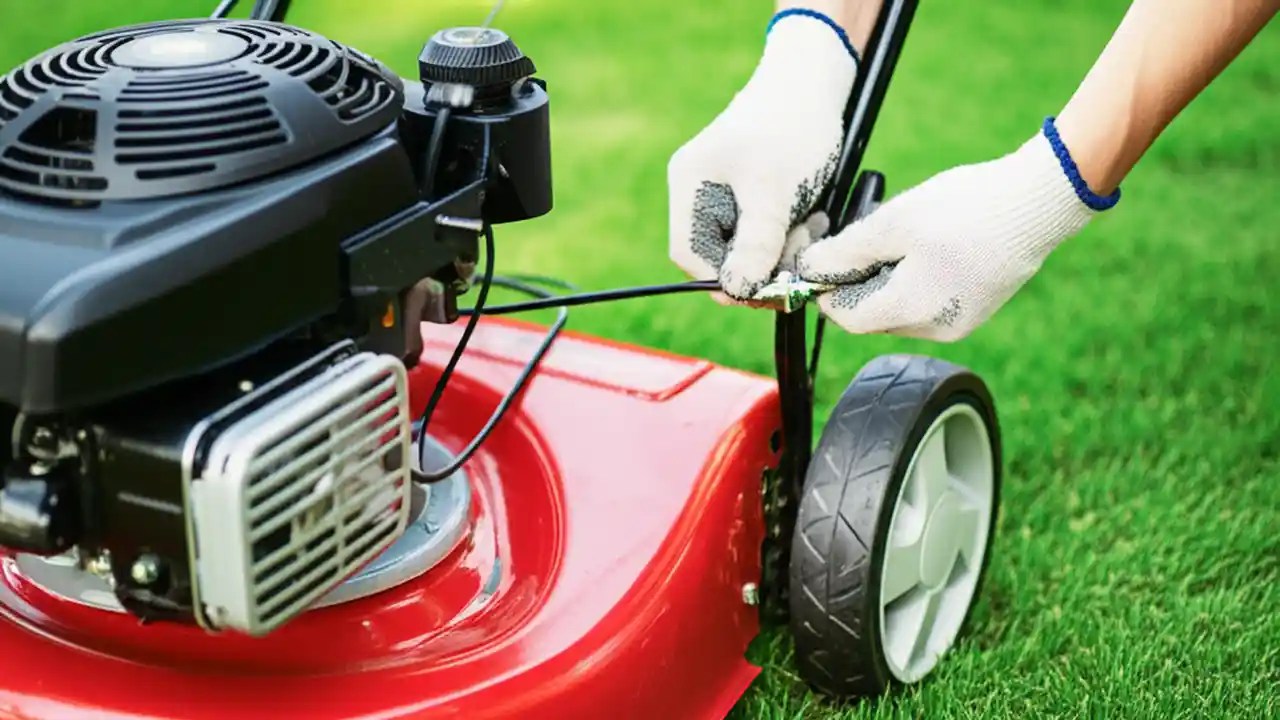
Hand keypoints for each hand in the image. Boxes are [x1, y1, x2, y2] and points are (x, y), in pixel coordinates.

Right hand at [668, 13, 856, 299]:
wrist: (816, 82)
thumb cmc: (790, 125)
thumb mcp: (774, 189)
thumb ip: (755, 242)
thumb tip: (737, 289)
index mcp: (690, 186)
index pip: (691, 255)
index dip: (724, 280)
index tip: (765, 290)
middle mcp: (701, 193)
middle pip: (721, 256)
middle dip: (763, 264)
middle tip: (799, 255)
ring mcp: (727, 195)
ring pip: (749, 250)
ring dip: (783, 251)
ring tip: (812, 225)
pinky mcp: (754, 197)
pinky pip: (767, 234)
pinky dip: (791, 235)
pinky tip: (812, 217)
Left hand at [798, 123, 1116, 340]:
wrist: (1040, 201)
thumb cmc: (967, 207)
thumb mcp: (893, 223)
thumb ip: (846, 252)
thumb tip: (809, 270)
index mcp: (911, 312)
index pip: (846, 318)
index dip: (827, 288)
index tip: (825, 255)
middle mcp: (936, 330)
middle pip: (873, 315)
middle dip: (859, 280)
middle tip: (865, 235)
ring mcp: (959, 323)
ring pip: (900, 309)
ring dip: (888, 278)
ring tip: (903, 236)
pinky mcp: (975, 309)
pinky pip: (928, 302)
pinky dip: (916, 278)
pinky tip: (928, 245)